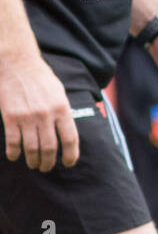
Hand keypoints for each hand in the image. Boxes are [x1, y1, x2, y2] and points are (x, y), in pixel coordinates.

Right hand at [0, 50, 77, 169]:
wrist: (19, 66)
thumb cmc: (42, 79)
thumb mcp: (59, 93)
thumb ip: (63, 112)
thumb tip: (67, 132)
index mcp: (62, 108)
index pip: (70, 138)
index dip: (71, 155)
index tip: (69, 163)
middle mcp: (46, 115)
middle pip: (50, 148)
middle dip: (49, 162)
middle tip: (47, 167)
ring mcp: (28, 117)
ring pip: (32, 149)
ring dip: (33, 161)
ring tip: (34, 164)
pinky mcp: (11, 118)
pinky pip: (13, 143)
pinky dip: (14, 153)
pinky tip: (15, 156)